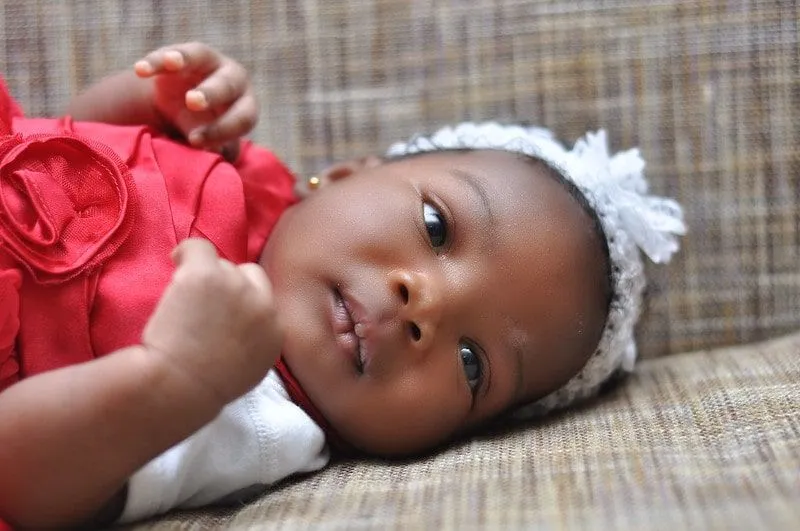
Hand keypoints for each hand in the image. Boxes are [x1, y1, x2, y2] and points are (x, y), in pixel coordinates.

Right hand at [134, 42, 257, 159]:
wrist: (184, 104)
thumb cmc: (205, 129)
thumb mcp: (211, 141)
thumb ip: (214, 150)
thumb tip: (214, 161)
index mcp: (246, 106)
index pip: (243, 119)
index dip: (222, 130)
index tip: (195, 141)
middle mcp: (235, 79)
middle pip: (227, 85)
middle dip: (210, 93)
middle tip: (193, 102)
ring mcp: (210, 61)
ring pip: (200, 56)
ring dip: (185, 60)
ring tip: (171, 62)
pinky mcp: (184, 52)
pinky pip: (170, 53)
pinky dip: (156, 61)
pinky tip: (140, 70)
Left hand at [142, 239, 281, 405]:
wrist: (178, 387)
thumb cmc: (203, 389)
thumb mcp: (248, 370)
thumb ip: (255, 341)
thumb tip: (242, 323)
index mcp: (275, 332)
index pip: (265, 297)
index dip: (242, 299)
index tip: (221, 310)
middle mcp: (262, 306)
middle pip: (247, 275)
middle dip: (228, 285)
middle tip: (202, 304)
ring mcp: (235, 287)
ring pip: (222, 264)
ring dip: (205, 276)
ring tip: (183, 299)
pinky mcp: (206, 275)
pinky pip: (198, 248)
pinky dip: (186, 253)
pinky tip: (176, 262)